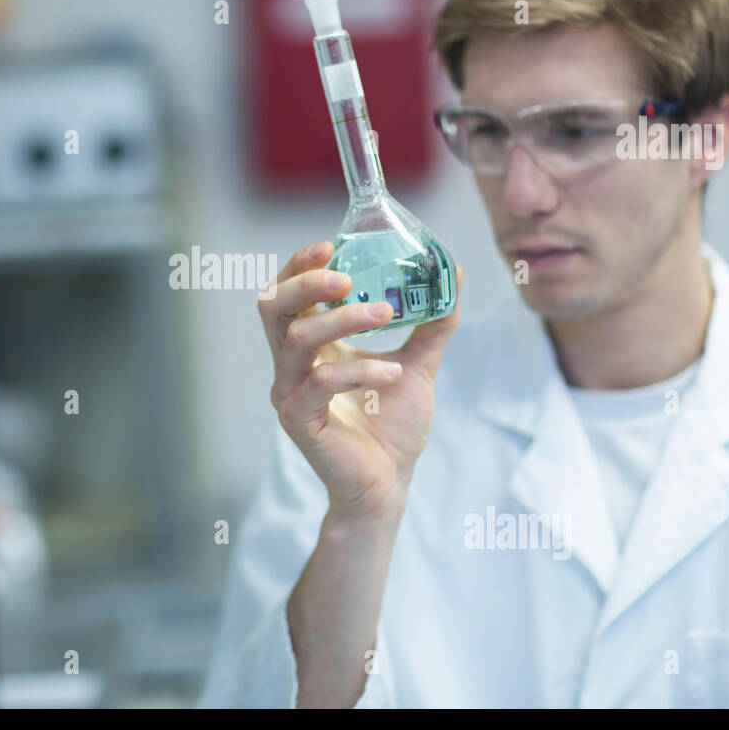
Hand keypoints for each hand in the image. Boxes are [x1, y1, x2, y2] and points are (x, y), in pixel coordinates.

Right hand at [259, 240, 462, 518]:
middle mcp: (290, 365)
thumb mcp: (418, 364)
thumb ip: (431, 323)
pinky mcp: (299, 421)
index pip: (287, 293)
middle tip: (346, 276)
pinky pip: (321, 383)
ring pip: (298, 339)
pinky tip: (393, 373)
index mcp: (308, 346)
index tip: (332, 244)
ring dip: (343, 320)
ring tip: (385, 313)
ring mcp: (289, 393)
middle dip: (305, 283)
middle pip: (273, 307)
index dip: (300, 265)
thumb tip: (455, 274)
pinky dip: (360, 370)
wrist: (388, 485)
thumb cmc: (392, 427)